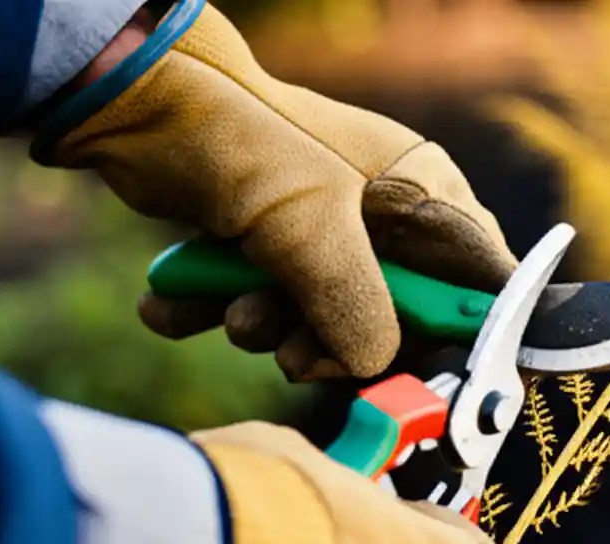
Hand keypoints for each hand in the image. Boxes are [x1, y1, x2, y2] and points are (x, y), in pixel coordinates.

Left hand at [36, 1, 516, 380]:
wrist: (133, 105)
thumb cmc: (241, 140)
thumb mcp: (313, 231)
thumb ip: (356, 308)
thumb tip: (372, 365)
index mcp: (424, 192)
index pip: (477, 281)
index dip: (454, 333)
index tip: (419, 372)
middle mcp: (386, 215)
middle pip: (393, 315)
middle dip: (332, 337)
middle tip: (294, 350)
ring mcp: (326, 232)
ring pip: (320, 316)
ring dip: (267, 327)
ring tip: (230, 309)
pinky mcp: (269, 246)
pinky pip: (261, 302)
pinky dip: (218, 312)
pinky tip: (177, 304)